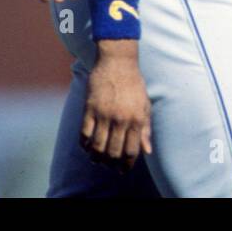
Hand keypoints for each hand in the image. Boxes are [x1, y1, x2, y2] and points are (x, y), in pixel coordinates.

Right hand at [82, 44, 151, 171]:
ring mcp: (104, 114)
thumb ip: (146, 128)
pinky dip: (84, 144)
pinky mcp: (90, 108)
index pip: (131, 150)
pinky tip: (86, 145)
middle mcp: (121, 119)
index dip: (127, 164)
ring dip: (96, 156)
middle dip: (110, 163)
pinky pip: (84, 133)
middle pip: (113, 152)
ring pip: (97, 146)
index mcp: (137, 119)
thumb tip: (148, 151)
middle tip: (108, 165)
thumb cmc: (134, 83)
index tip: (123, 169)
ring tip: (96, 158)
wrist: (118, 61)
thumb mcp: (145, 104)